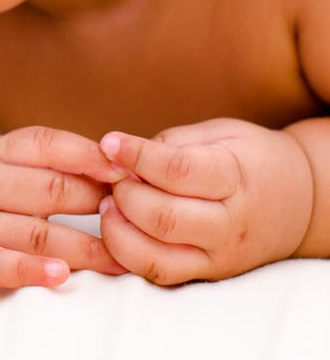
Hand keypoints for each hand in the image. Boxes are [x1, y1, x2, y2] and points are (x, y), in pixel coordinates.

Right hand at [0, 125, 126, 289]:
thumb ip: (30, 158)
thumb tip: (97, 166)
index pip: (47, 145)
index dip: (89, 157)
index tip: (126, 171)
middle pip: (49, 191)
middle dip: (97, 204)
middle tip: (136, 217)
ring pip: (34, 234)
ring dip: (84, 247)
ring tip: (123, 257)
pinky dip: (30, 273)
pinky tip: (60, 278)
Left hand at [97, 117, 313, 284]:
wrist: (297, 202)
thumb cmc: (252, 157)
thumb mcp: (220, 133)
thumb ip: (173, 144)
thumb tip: (124, 156)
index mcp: (235, 177)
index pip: (178, 170)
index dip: (136, 155)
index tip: (110, 142)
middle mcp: (228, 224)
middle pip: (163, 218)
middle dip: (124, 195)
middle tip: (112, 176)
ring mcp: (218, 256)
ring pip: (156, 258)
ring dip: (119, 232)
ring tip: (109, 205)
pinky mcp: (207, 275)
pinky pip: (159, 275)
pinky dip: (127, 257)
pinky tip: (117, 229)